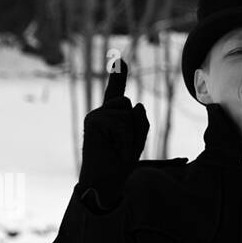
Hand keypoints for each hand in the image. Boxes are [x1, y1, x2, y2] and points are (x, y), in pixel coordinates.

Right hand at [78, 59, 149, 209]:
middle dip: (136, 128)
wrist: (106, 183)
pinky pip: (121, 122)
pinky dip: (124, 140)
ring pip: (126, 112)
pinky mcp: (93, 121)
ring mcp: (96, 116)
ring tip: (119, 150)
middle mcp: (102, 114)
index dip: (118, 76)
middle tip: (126, 149)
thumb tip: (148, 116)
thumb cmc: (120, 168)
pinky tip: (114, 150)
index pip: (116, 94)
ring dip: (130, 136)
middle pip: (130, 105)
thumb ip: (142, 126)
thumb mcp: (138, 145)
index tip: (120, 59)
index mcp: (113, 119)